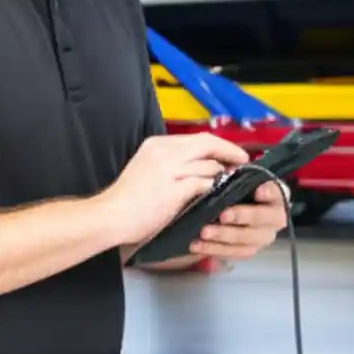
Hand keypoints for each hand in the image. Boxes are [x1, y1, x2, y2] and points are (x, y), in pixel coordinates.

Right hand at [100, 133, 250, 246]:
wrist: (110, 215)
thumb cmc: (127, 198)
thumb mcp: (146, 168)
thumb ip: (170, 163)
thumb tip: (199, 165)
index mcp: (156, 145)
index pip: (197, 138)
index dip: (219, 145)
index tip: (231, 154)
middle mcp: (164, 152)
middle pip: (207, 144)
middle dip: (230, 152)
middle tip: (243, 162)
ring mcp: (169, 170)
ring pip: (209, 164)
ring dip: (222, 174)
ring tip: (231, 183)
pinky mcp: (174, 190)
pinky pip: (204, 184)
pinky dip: (214, 189)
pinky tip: (217, 196)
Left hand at [189, 180, 288, 259]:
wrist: (221, 212)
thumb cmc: (228, 190)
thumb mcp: (232, 178)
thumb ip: (234, 175)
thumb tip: (229, 167)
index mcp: (274, 195)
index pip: (278, 192)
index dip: (270, 192)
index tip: (258, 190)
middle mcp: (273, 217)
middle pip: (265, 219)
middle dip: (243, 216)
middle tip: (223, 215)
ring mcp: (262, 236)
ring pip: (248, 239)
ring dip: (225, 235)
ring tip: (204, 232)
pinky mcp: (247, 250)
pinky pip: (234, 253)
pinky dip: (215, 249)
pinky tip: (198, 244)